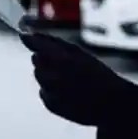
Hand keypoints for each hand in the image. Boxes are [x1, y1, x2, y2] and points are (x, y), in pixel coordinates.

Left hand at [21, 32, 137, 126]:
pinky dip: (51, 91)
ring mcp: (50, 90)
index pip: (34, 43)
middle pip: (36, 59)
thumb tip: (25, 34)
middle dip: (46, 60)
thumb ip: (51, 42)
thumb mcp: (79, 53)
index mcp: (61, 56)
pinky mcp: (50, 104)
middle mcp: (53, 74)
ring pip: (39, 75)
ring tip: (69, 80)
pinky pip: (43, 92)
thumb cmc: (98, 75)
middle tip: (66, 65)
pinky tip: (67, 92)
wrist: (112, 104)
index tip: (27, 36)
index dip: (31, 40)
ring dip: (48, 75)